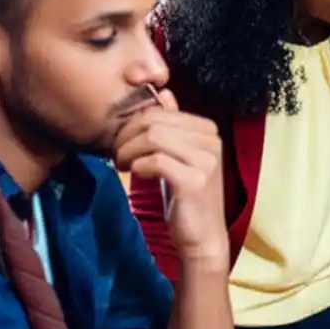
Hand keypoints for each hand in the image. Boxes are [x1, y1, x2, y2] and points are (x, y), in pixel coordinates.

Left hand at [113, 89, 226, 265]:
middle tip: (117, 155)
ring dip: (129, 150)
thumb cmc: (186, 197)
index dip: (133, 124)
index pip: (161, 111)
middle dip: (127, 136)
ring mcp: (207, 160)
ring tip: (122, 164)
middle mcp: (212, 141)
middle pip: (155, 122)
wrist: (201, 236)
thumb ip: (173, 126)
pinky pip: (156, 160)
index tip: (122, 143)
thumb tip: (164, 91)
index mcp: (209, 130)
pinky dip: (138, 165)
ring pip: (154, 137)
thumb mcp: (178, 156)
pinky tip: (135, 174)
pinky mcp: (195, 180)